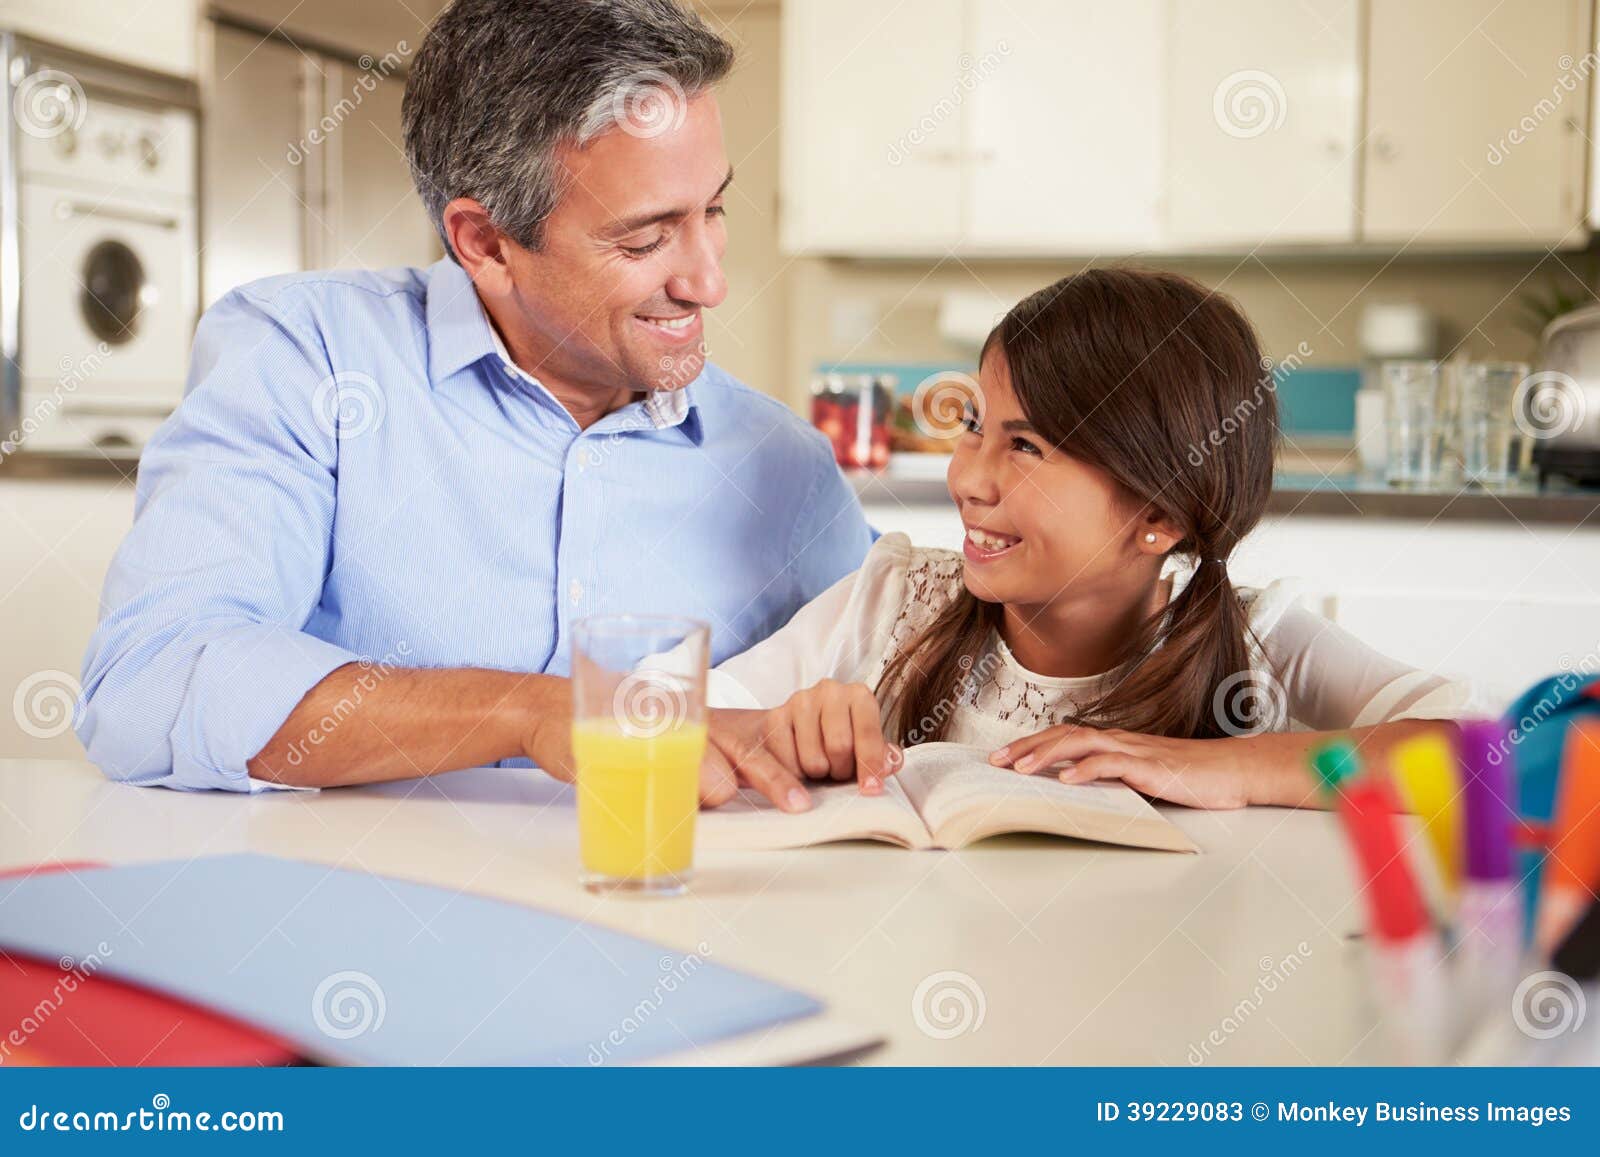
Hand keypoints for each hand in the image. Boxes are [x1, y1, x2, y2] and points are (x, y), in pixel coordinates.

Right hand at [700, 681, 902, 811]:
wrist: (795, 731)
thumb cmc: (836, 741)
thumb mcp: (864, 749)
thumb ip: (882, 756)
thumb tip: (890, 763)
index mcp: (859, 696)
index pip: (868, 733)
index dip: (870, 765)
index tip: (871, 789)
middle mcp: (830, 690)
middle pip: (839, 747)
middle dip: (840, 770)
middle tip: (837, 771)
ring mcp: (800, 701)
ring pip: (812, 760)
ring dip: (817, 774)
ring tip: (818, 765)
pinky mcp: (773, 717)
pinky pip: (787, 765)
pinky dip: (794, 775)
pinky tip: (798, 764)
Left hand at [988, 723, 1253, 809]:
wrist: (1235, 770)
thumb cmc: (1192, 777)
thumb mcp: (1144, 780)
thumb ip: (1115, 780)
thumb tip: (1079, 792)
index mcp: (1116, 743)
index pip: (1065, 738)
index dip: (1031, 745)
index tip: (1002, 758)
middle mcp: (1120, 741)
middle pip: (1063, 735)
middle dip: (1026, 747)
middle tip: (994, 762)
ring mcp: (1135, 751)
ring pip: (1081, 743)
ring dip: (1046, 754)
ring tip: (1018, 768)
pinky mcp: (1152, 767)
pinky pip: (1112, 764)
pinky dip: (1085, 769)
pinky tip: (1065, 780)